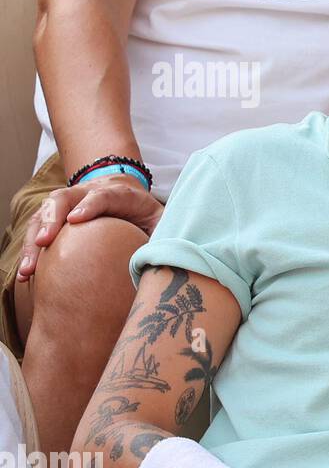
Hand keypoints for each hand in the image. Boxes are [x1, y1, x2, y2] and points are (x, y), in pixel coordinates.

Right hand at [15, 176, 163, 282]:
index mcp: (119, 193)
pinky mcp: (55, 217)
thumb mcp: (161, 219)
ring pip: (44, 215)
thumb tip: (163, 257)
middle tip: (44, 242)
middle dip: (51, 219)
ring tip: (29, 269)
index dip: (89, 204)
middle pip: (63, 199)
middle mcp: (87, 193)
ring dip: (33, 241)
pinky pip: (37, 229)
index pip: (103, 194)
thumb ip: (164, 232)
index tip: (76, 220)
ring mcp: (68, 203)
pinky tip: (27, 274)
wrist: (124, 193)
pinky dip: (30, 250)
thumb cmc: (145, 212)